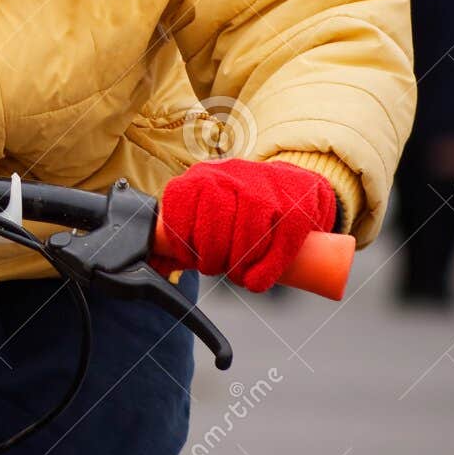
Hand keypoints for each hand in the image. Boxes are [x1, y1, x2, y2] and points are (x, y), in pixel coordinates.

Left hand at [153, 159, 336, 292]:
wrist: (297, 189)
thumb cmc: (244, 207)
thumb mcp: (211, 207)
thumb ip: (185, 232)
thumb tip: (156, 264)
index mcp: (205, 175)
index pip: (180, 202)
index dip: (180, 237)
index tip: (187, 256)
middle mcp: (234, 176)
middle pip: (213, 225)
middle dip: (211, 257)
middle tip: (215, 267)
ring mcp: (267, 190)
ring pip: (246, 238)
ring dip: (239, 265)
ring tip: (238, 272)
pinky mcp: (296, 209)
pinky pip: (278, 247)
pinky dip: (263, 272)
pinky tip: (256, 279)